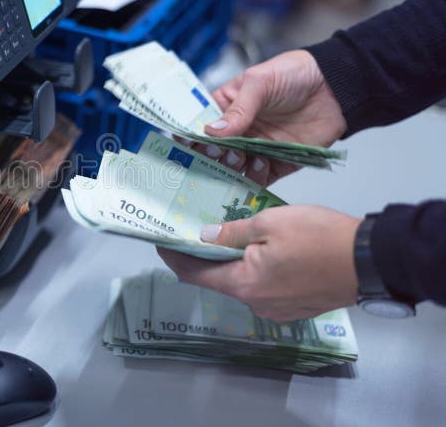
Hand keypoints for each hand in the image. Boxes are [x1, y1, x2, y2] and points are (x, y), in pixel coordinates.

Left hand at [157, 205, 360, 321]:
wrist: (370, 260)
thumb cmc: (319, 236)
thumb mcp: (269, 223)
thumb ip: (232, 233)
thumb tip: (204, 238)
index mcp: (243, 284)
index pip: (195, 274)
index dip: (174, 258)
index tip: (161, 242)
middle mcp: (255, 303)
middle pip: (216, 280)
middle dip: (201, 258)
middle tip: (192, 233)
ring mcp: (276, 309)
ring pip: (241, 284)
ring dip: (230, 263)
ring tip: (224, 237)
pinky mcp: (294, 308)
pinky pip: (263, 288)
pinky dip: (252, 271)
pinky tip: (256, 252)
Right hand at [200, 50, 346, 184]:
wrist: (335, 87)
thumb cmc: (294, 74)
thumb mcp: (260, 83)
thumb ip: (237, 109)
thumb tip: (211, 131)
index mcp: (227, 108)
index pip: (201, 126)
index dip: (192, 137)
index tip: (188, 145)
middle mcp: (238, 132)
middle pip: (214, 152)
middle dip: (213, 156)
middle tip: (220, 152)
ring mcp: (256, 149)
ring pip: (233, 169)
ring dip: (232, 168)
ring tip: (241, 158)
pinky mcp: (276, 163)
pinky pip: (259, 179)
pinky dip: (255, 178)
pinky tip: (260, 165)